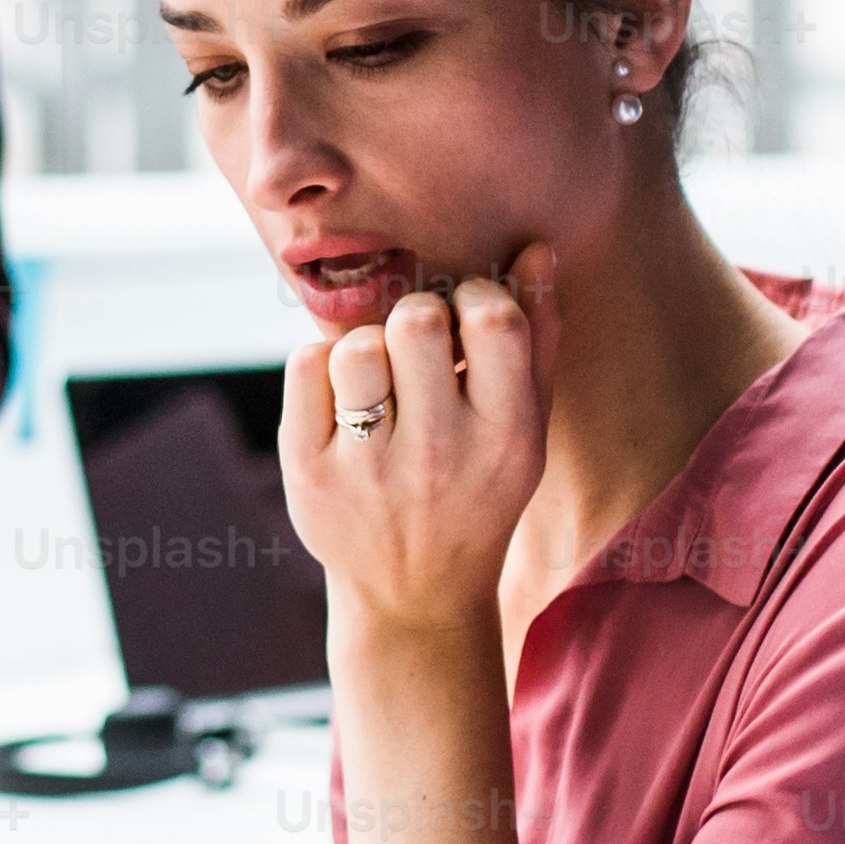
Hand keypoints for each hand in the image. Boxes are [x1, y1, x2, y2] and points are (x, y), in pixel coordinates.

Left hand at [278, 249, 554, 643]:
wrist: (413, 594)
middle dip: (418, 316)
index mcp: (506, 440)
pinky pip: (305, 365)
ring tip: (382, 375)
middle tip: (420, 347)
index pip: (495, 321)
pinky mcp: (309, 472)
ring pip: (356, 344)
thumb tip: (536, 249)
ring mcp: (368, 469)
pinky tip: (344, 396)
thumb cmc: (477, 489)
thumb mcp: (526, 429)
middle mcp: (439, 457)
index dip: (477, 296)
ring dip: (367, 343)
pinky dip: (322, 365)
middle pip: (417, 323)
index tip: (469, 320)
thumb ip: (539, 338)